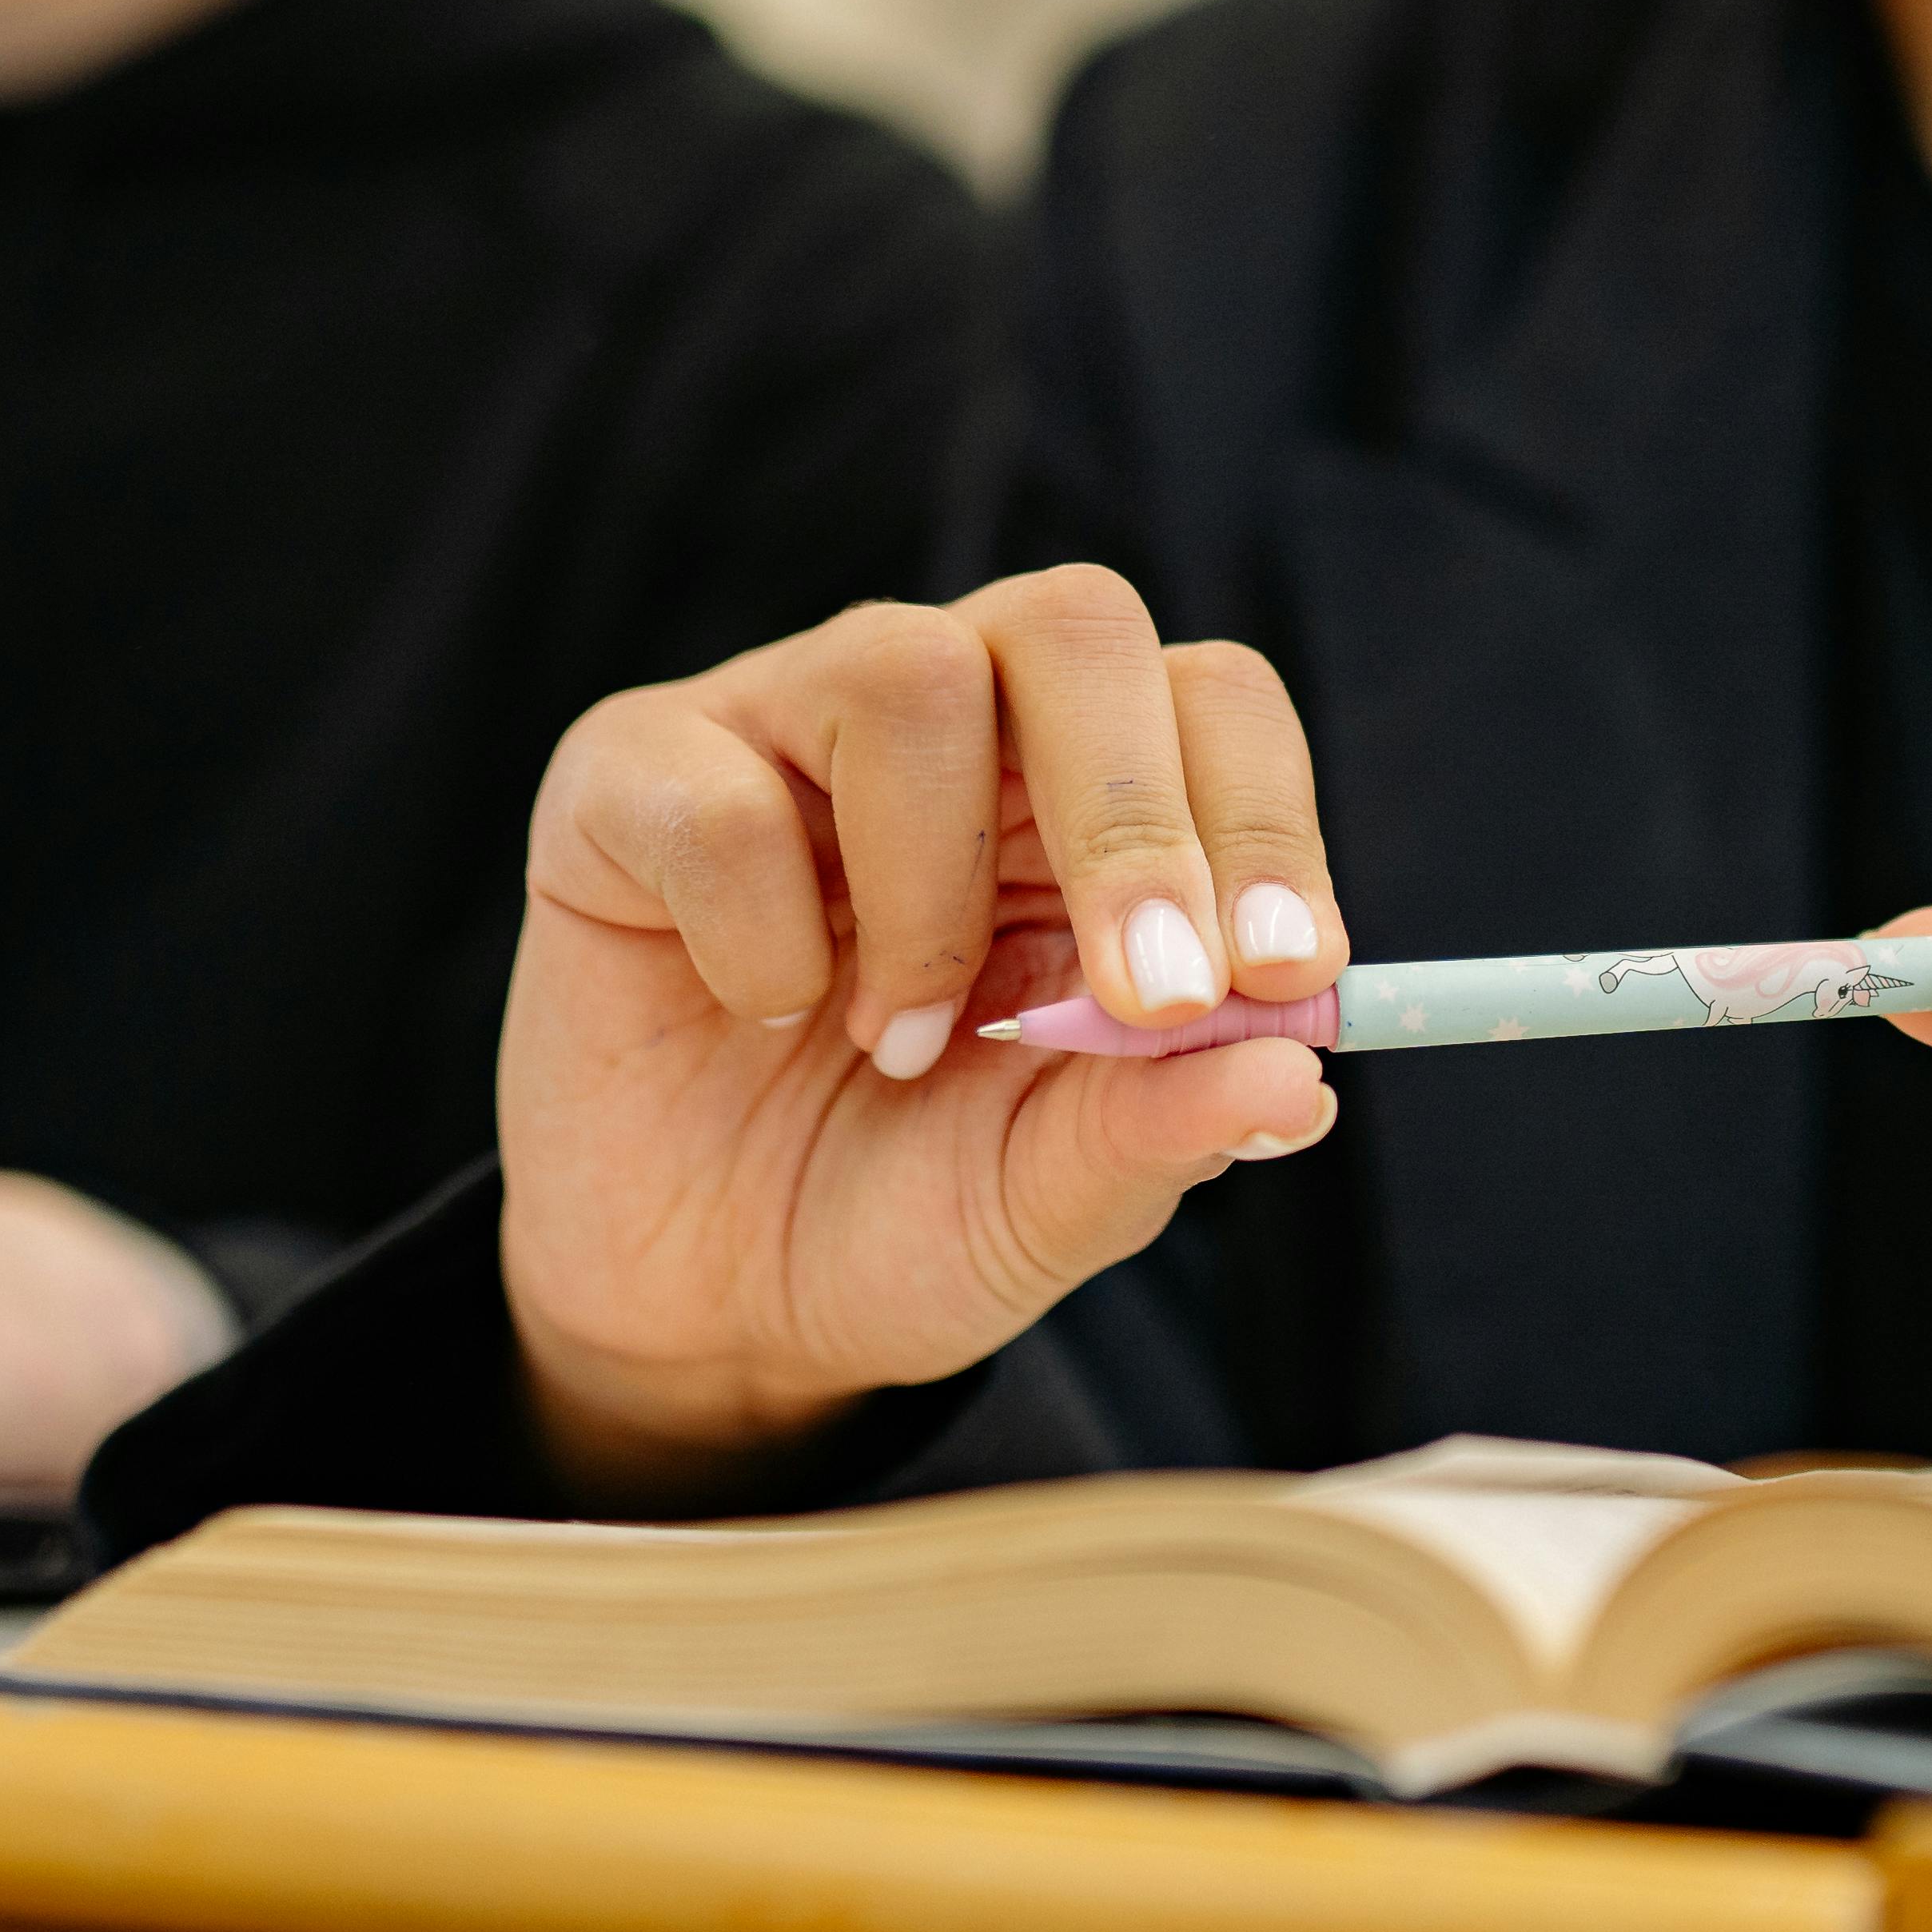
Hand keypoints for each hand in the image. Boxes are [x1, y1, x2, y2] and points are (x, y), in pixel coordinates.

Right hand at [498, 567, 1347, 1508]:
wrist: (703, 1307)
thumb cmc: (901, 1209)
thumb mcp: (1049, 1197)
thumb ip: (1161, 1129)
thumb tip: (1301, 1082)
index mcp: (1083, 793)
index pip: (1210, 704)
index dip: (1263, 821)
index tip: (1288, 975)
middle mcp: (950, 718)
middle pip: (1075, 624)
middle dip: (1135, 816)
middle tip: (1152, 996)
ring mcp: (782, 724)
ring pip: (909, 671)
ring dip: (933, 888)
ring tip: (904, 1040)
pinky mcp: (630, 779)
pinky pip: (719, 798)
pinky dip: (763, 941)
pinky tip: (760, 1013)